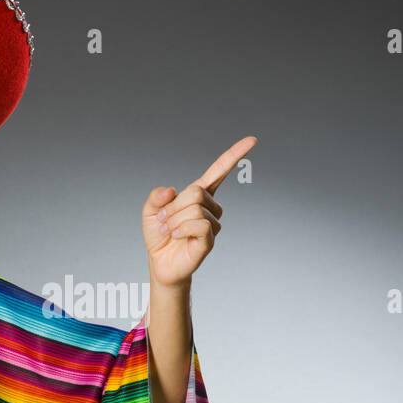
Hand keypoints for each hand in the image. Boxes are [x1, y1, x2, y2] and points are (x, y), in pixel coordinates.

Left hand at [143, 136, 255, 288]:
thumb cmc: (159, 235)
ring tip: (169, 230)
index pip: (219, 170)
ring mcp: (212, 224)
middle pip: (197, 191)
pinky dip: (181, 229)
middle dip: (174, 206)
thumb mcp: (150, 211)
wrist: (160, 262)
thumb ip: (156, 196)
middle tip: (164, 219)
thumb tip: (171, 190)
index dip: (234, 155)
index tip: (252, 140)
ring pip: (195, 209)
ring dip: (174, 220)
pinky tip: (177, 236)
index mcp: (199, 194)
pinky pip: (199, 224)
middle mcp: (210, 207)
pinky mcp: (209, 240)